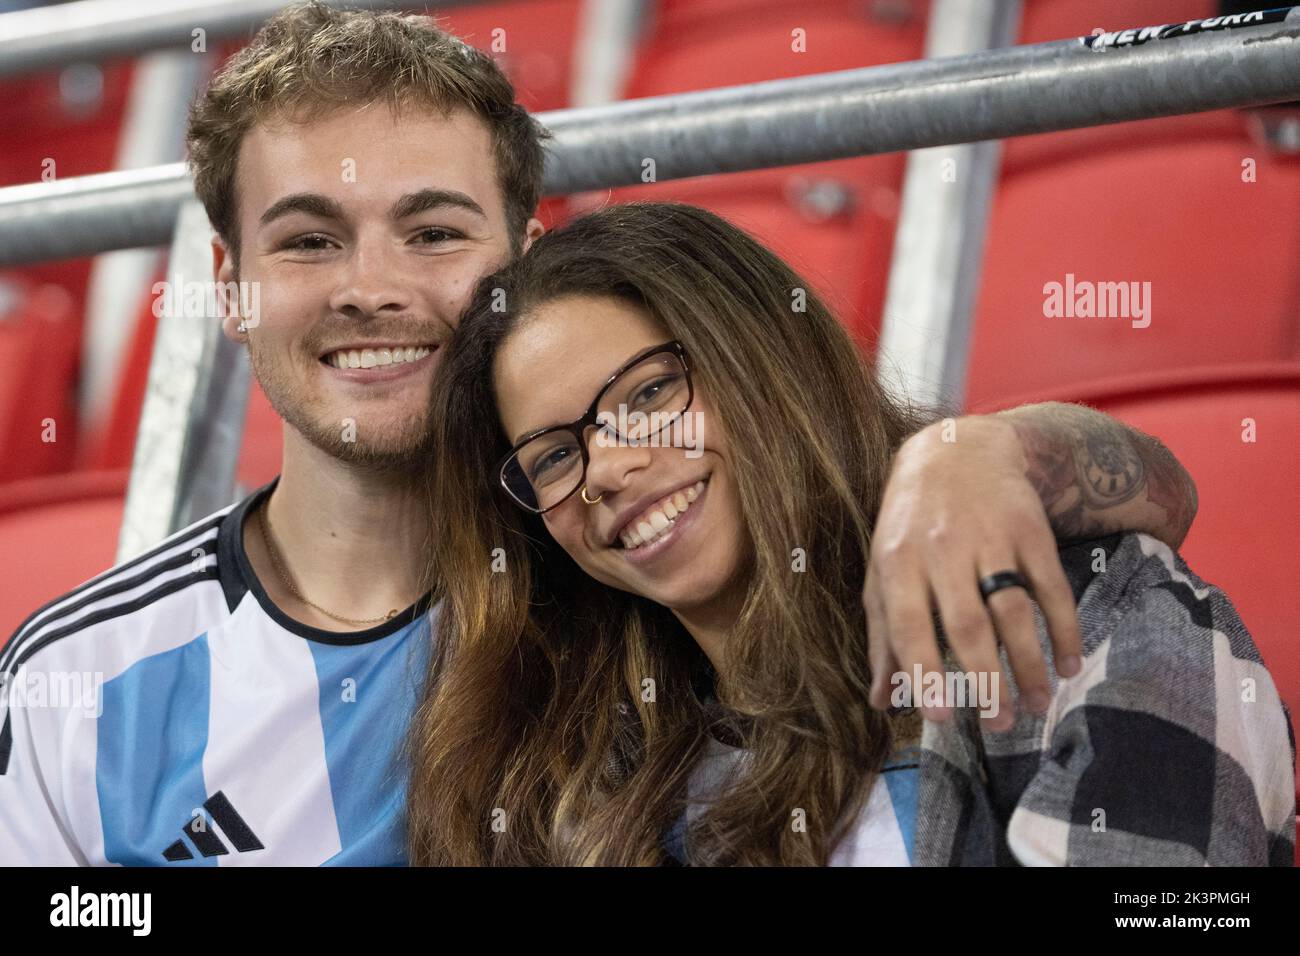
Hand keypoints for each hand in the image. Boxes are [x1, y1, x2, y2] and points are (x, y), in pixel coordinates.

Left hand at [863, 416, 1082, 729]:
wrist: (958, 450)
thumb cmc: (910, 524)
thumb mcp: (883, 570)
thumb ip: (882, 635)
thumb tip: (880, 700)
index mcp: (898, 561)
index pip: (909, 625)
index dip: (924, 673)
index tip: (942, 718)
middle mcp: (942, 548)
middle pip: (968, 625)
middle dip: (986, 680)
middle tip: (1000, 724)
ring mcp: (990, 537)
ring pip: (1013, 610)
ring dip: (1030, 663)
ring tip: (1038, 705)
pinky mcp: (1031, 530)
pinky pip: (1052, 587)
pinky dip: (1064, 628)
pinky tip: (1069, 663)